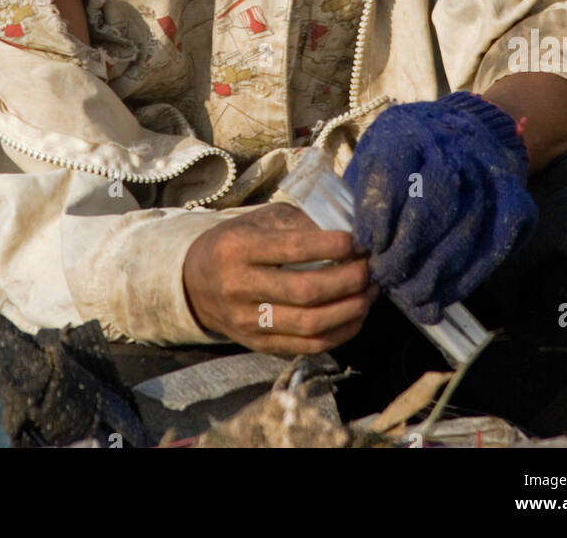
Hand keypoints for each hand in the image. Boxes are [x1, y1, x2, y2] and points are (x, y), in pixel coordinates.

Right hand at [182, 201, 378, 353]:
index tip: (356, 241)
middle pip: (306, 291)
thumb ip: (298, 224)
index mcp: (237, 248)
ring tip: (370, 292)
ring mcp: (247, 322)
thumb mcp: (259, 220)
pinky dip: (340, 333)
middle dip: (348, 280)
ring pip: (310, 325)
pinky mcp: (258, 345)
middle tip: (371, 268)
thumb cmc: (236, 242)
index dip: (330, 246)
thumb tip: (347, 234)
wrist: (195, 283)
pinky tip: (355, 315)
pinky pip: (307, 347)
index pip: (291, 249)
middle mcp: (239, 287)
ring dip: (350, 310)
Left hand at [343, 93, 537, 324]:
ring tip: (407, 296)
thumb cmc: (411, 147)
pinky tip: (437, 299)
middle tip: (384, 278)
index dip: (378, 218)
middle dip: (403, 254)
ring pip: (459, 237)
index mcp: (413, 133)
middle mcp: (455, 153)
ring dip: (430, 276)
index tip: (366, 247)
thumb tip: (357, 244)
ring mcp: (488, 179)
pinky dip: (461, 283)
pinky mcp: (513, 206)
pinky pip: (488, 253)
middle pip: (428, 210)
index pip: (393, 178)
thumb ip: (367, 189)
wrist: (471, 131)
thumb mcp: (379, 150)